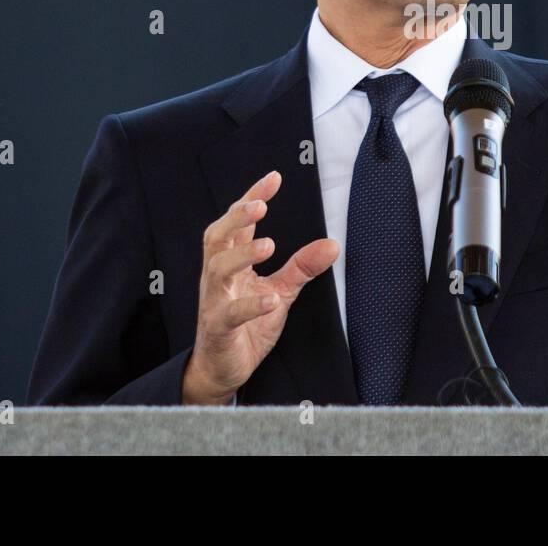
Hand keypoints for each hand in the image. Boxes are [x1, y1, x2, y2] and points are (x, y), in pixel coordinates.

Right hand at [181, 170, 339, 403]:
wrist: (222, 369)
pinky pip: (230, 314)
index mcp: (231, 263)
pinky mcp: (218, 329)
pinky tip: (271, 301)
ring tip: (269, 244)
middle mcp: (218, 277)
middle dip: (236, 218)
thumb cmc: (247, 326)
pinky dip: (250, 306)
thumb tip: (332, 244)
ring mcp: (215, 302)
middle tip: (261, 205)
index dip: (252, 198)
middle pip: (217, 237)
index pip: (237, 224)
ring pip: (217, 270)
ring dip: (242, 255)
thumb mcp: (280, 292)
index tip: (273, 178)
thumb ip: (302, 267)